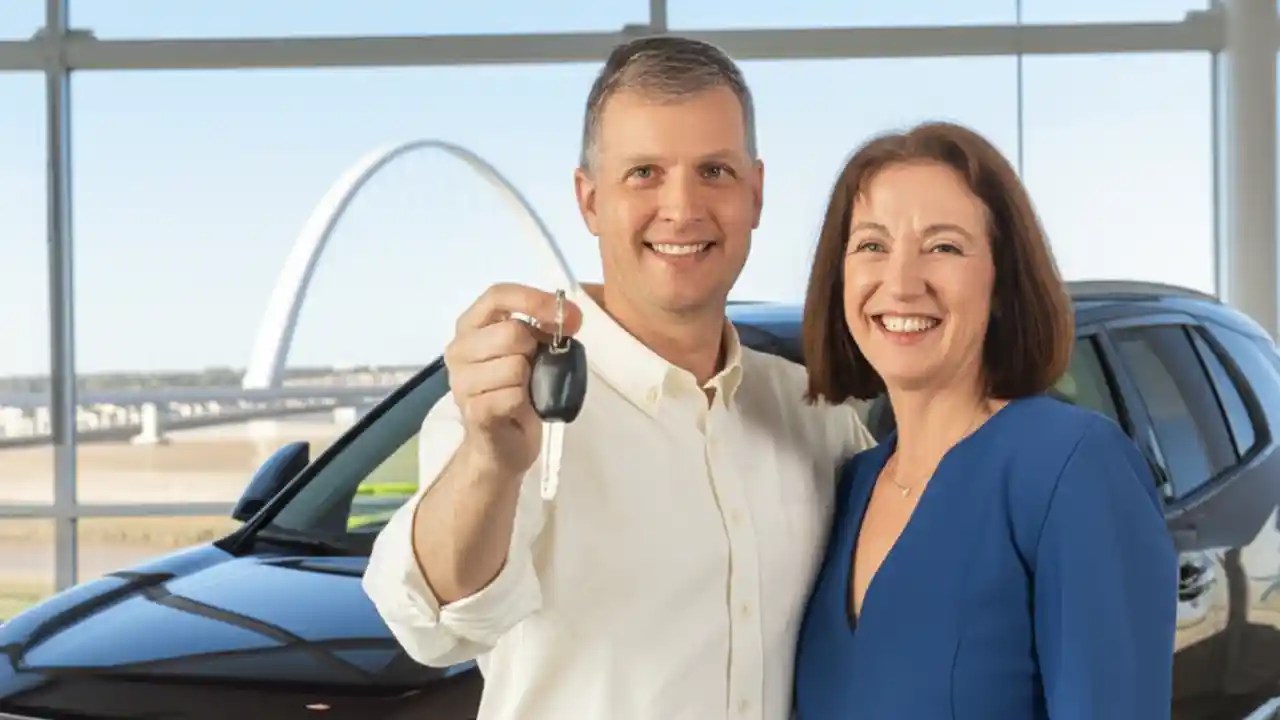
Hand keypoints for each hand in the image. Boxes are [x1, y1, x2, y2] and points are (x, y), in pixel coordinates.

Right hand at [444, 283, 582, 478]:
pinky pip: (513, 396)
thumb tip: (570, 316)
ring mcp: (461, 382)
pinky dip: (525, 403)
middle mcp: (459, 349)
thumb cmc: (518, 391)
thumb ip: (543, 328)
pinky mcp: (473, 411)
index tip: (569, 317)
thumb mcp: (532, 351)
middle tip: (535, 367)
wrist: (503, 444)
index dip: (535, 300)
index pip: (498, 294)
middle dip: (534, 350)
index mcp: (471, 326)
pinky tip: (518, 408)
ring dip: (530, 380)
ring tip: (524, 390)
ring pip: (514, 366)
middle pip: (511, 332)